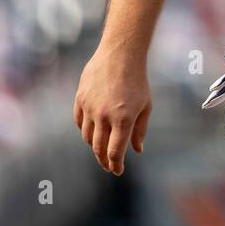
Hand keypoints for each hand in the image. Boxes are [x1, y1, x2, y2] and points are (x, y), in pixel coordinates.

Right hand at [74, 45, 151, 176]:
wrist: (120, 54)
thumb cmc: (137, 81)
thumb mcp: (145, 106)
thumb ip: (140, 130)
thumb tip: (137, 150)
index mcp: (123, 119)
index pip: (115, 152)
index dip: (115, 165)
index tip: (118, 170)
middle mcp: (104, 116)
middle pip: (98, 148)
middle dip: (104, 160)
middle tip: (108, 165)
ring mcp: (89, 107)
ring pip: (87, 136)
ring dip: (94, 146)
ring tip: (101, 148)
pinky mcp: (80, 99)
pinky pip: (78, 122)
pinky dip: (84, 130)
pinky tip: (91, 132)